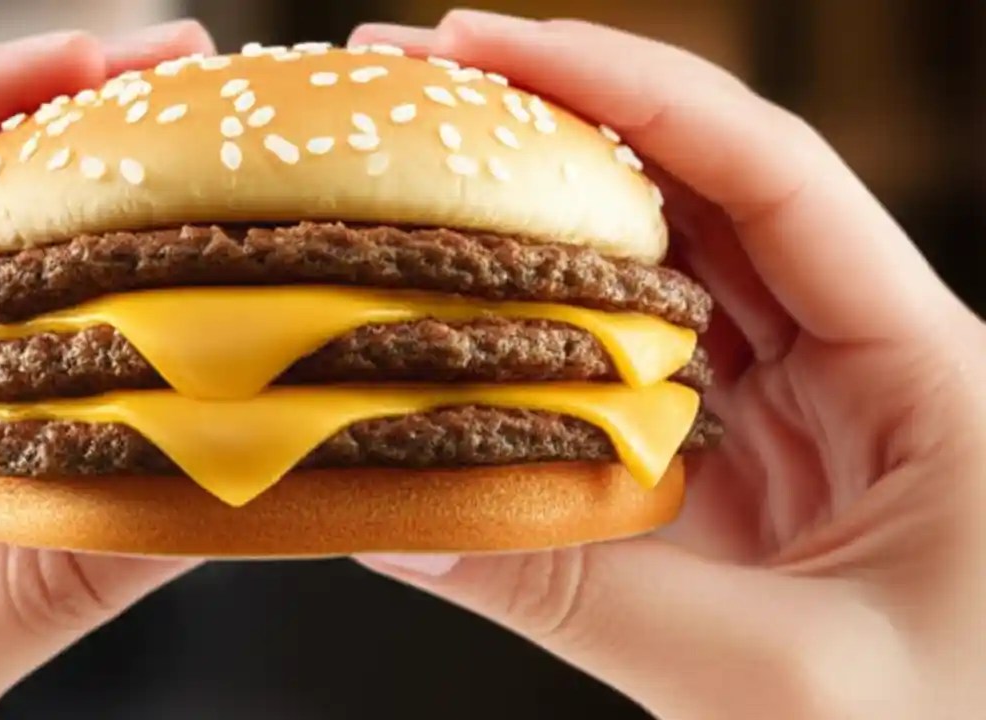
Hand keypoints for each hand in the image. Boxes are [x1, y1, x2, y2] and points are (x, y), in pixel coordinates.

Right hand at [352, 11, 985, 718]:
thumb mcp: (776, 682)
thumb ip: (578, 595)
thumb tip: (392, 518)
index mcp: (930, 372)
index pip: (770, 172)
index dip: (626, 85)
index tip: (485, 43)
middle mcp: (869, 363)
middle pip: (709, 195)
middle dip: (564, 127)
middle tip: (417, 91)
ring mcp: (804, 412)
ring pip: (667, 276)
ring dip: (552, 222)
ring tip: (428, 174)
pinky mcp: (750, 467)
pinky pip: (642, 367)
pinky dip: (554, 333)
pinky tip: (477, 310)